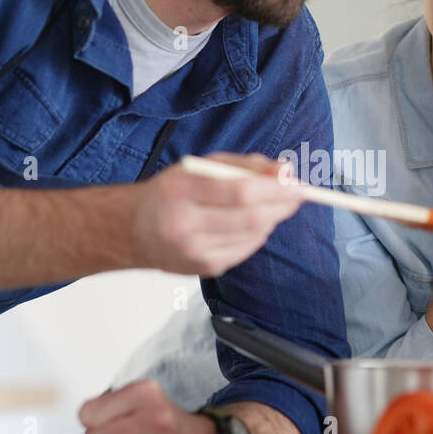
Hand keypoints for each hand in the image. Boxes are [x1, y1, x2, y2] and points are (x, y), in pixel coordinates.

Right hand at [130, 152, 303, 276]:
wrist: (135, 230)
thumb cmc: (172, 192)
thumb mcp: (201, 165)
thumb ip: (245, 165)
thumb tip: (286, 170)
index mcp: (180, 190)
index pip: (239, 191)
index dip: (275, 188)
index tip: (296, 183)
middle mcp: (183, 224)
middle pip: (251, 217)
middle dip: (281, 205)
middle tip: (297, 194)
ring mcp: (194, 252)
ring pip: (253, 235)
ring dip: (271, 218)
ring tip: (270, 205)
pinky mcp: (204, 268)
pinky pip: (246, 249)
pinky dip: (258, 234)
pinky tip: (250, 223)